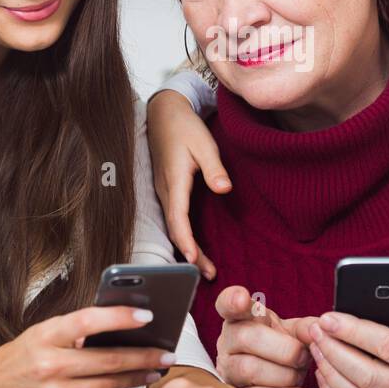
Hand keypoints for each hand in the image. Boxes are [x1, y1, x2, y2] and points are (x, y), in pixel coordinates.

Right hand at [0, 307, 171, 387]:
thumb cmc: (20, 356)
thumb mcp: (43, 332)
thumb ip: (77, 330)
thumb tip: (122, 325)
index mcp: (45, 336)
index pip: (88, 321)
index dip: (120, 317)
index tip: (147, 316)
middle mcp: (49, 365)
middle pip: (108, 360)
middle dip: (145, 357)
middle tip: (167, 353)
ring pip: (108, 385)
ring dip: (136, 377)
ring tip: (154, 370)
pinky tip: (124, 384)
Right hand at [147, 89, 229, 279]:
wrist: (164, 112)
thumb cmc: (184, 127)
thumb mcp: (204, 144)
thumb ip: (214, 168)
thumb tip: (224, 189)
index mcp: (174, 181)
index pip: (178, 218)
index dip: (185, 240)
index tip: (193, 259)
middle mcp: (165, 190)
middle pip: (175, 230)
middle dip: (190, 254)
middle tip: (208, 274)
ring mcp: (164, 192)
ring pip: (173, 227)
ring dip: (187, 247)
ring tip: (205, 268)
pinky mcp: (167, 190)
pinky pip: (174, 219)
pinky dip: (183, 236)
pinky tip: (194, 246)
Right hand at [214, 285, 317, 387]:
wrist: (276, 386)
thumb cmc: (282, 352)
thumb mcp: (295, 333)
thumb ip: (307, 328)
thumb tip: (319, 329)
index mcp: (242, 319)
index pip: (228, 303)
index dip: (233, 299)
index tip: (243, 298)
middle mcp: (228, 343)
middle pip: (247, 338)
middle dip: (285, 349)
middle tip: (302, 356)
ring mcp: (228, 372)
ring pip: (250, 370)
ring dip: (286, 375)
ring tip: (299, 376)